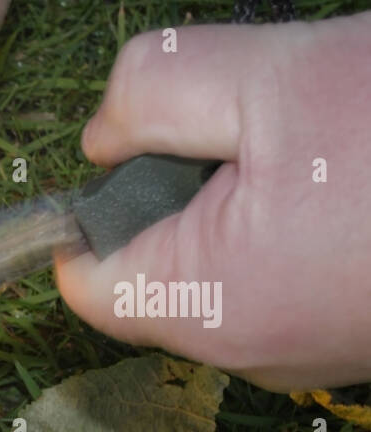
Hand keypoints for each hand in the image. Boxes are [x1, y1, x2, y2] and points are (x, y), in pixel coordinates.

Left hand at [55, 13, 370, 390]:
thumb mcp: (272, 77)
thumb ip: (152, 97)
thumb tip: (101, 140)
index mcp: (206, 305)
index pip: (88, 278)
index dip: (95, 207)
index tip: (149, 145)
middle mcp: (251, 353)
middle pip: (155, 275)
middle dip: (182, 194)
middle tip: (262, 131)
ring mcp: (312, 355)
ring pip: (225, 275)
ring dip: (248, 205)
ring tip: (324, 154)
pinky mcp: (358, 336)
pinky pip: (286, 283)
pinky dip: (299, 228)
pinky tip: (354, 185)